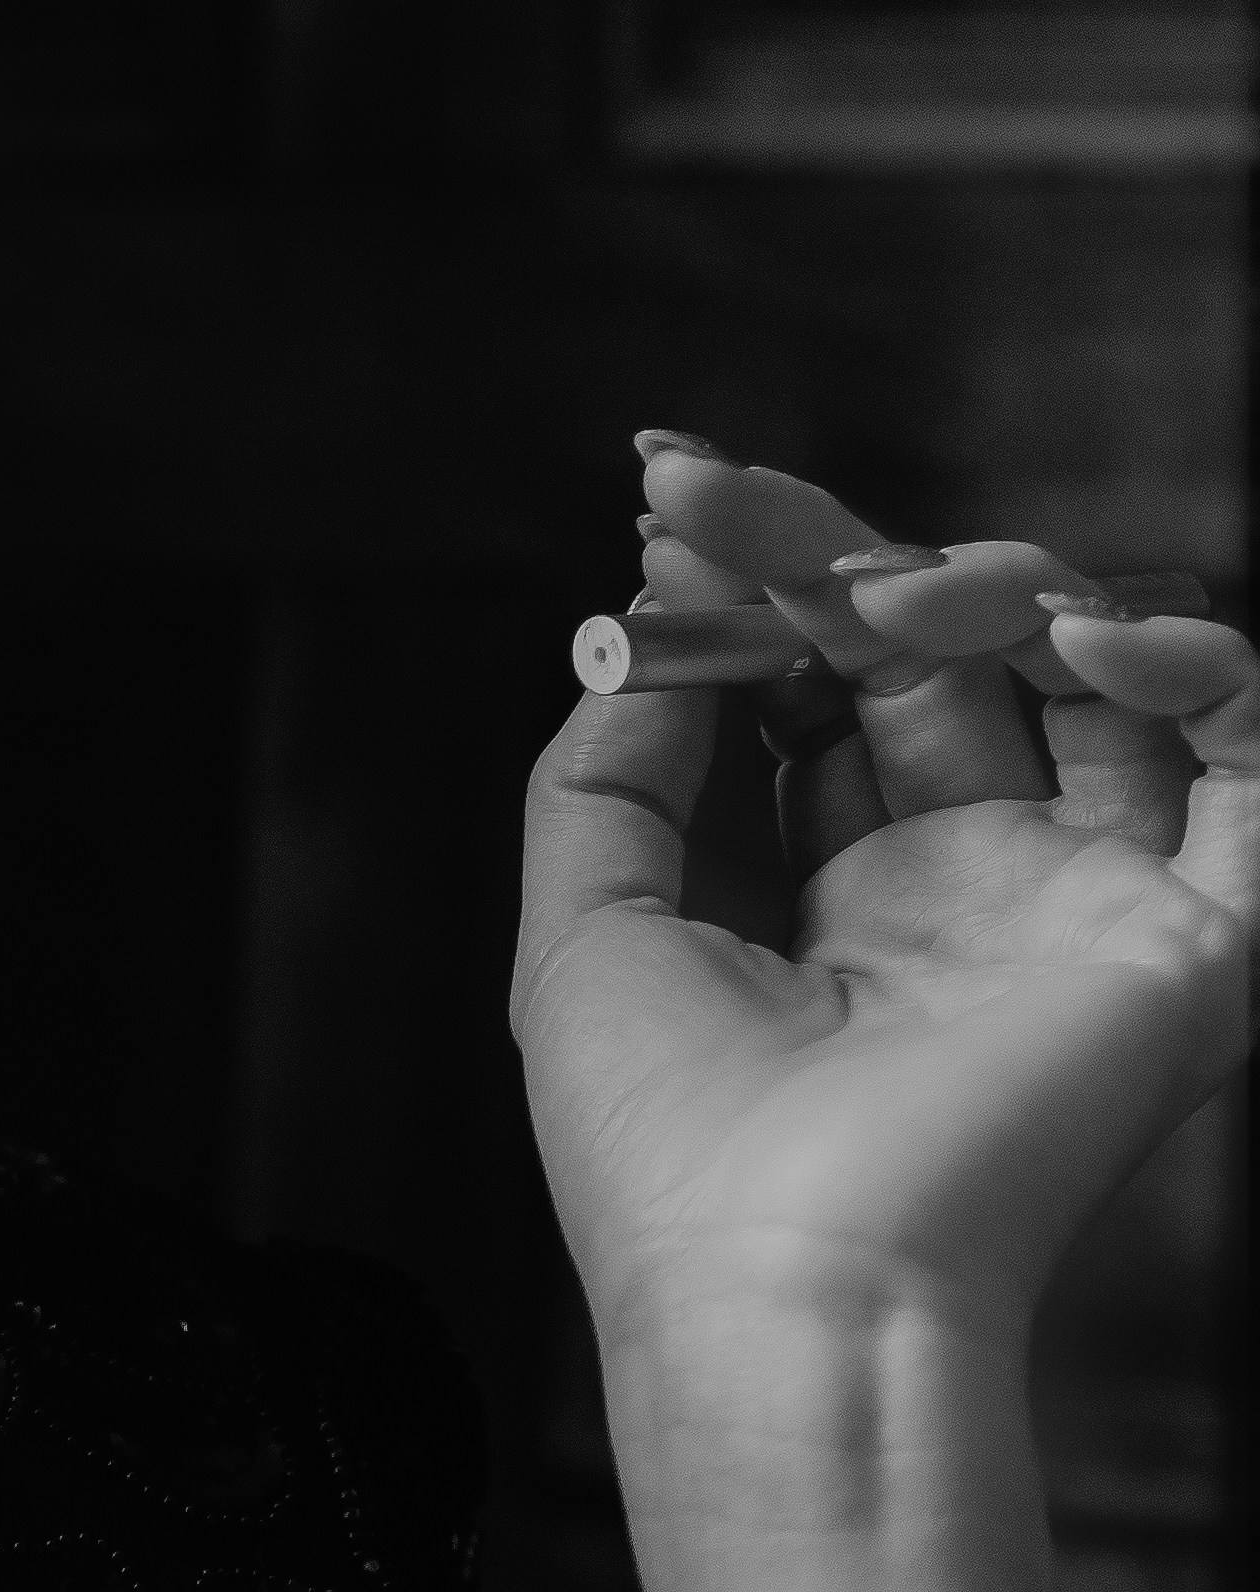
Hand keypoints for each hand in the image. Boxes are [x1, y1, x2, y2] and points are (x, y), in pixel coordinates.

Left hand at [512, 436, 1253, 1589]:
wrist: (789, 1286)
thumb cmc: (670, 1148)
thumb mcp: (588, 926)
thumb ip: (611, 774)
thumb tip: (630, 634)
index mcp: (840, 904)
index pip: (826, 697)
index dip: (762, 594)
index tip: (674, 497)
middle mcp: (971, 896)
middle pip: (940, 671)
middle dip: (845, 566)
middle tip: (744, 508)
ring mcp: (1082, 911)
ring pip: (1087, 688)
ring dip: (997, 593)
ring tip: (892, 584)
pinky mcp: (1190, 945)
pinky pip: (1240, 769)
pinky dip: (1192, 672)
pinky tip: (1088, 628)